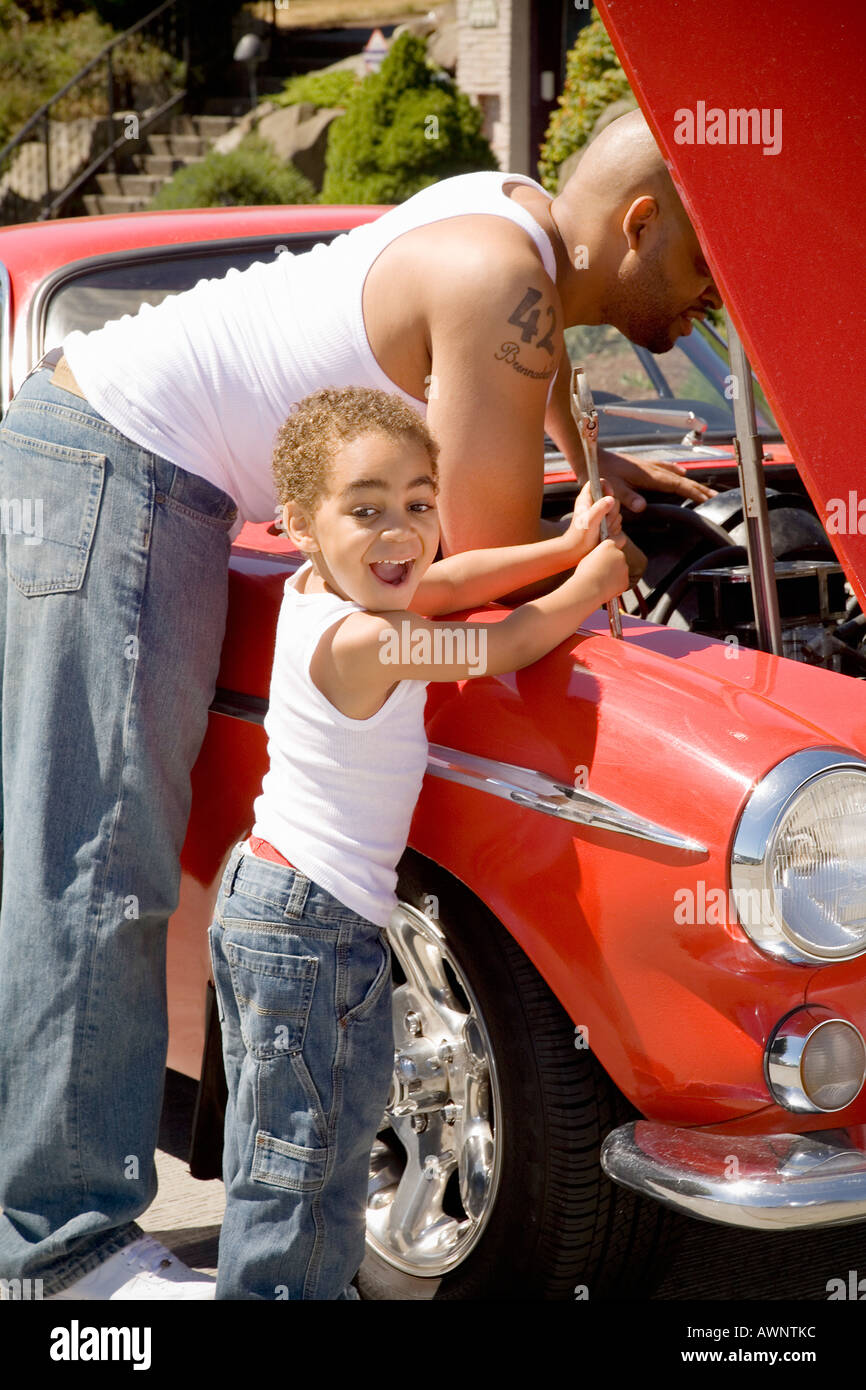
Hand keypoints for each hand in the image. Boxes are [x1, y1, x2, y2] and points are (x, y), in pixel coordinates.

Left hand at [565, 480, 624, 559]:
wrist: (578, 552)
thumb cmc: (580, 536)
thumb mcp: (589, 521)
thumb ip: (599, 508)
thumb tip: (611, 499)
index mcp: (587, 499)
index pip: (599, 482)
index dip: (606, 485)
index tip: (610, 494)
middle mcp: (595, 504)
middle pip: (612, 498)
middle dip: (612, 511)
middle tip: (604, 522)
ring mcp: (601, 514)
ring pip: (616, 511)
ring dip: (612, 522)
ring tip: (603, 530)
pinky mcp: (606, 523)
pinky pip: (618, 522)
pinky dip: (614, 528)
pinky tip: (606, 534)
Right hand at [576, 537, 629, 607]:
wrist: (587, 589)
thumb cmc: (584, 573)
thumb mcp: (588, 558)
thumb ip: (599, 555)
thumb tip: (602, 557)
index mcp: (609, 545)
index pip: (615, 542)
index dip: (611, 549)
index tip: (606, 554)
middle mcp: (620, 554)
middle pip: (618, 557)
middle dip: (613, 563)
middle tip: (601, 571)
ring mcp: (625, 567)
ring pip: (620, 570)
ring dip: (614, 574)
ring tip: (601, 581)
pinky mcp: (626, 580)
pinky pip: (621, 582)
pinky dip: (615, 585)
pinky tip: (605, 587)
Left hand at [596, 447, 716, 511]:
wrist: (589, 453)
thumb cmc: (598, 472)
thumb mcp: (610, 487)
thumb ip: (626, 497)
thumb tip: (642, 507)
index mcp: (646, 476)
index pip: (676, 485)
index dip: (692, 492)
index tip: (707, 499)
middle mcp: (650, 469)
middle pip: (680, 480)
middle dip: (697, 488)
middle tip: (714, 496)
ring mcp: (647, 466)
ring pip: (674, 474)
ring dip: (689, 481)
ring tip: (702, 488)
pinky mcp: (641, 465)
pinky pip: (665, 468)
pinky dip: (676, 472)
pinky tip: (679, 472)